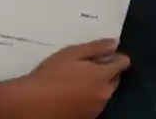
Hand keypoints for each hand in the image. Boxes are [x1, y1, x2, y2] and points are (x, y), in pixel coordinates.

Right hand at [0, 39, 129, 118]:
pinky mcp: (88, 117)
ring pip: (105, 92)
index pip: (123, 63)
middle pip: (115, 78)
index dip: (115, 56)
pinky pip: (95, 103)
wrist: (33, 103)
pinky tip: (73, 94)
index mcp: (102, 76)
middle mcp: (105, 94)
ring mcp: (97, 108)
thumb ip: (95, 48)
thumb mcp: (71, 54)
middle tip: (85, 66)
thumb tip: (114, 43)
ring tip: (76, 80)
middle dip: (106, 71)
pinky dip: (89, 97)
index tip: (102, 54)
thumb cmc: (51, 74)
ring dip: (98, 85)